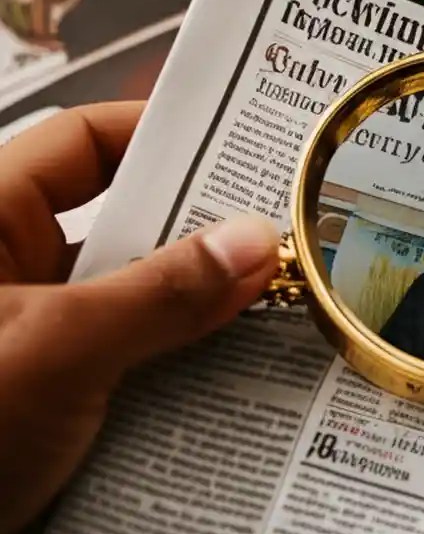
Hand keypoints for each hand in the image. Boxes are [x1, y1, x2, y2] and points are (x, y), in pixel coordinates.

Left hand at [0, 102, 278, 533]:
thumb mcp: (54, 349)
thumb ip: (159, 294)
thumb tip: (254, 240)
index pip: (83, 143)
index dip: (162, 135)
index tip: (245, 143)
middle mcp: (10, 271)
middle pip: (124, 224)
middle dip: (204, 232)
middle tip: (286, 231)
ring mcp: (35, 338)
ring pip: (137, 299)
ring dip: (203, 308)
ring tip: (281, 305)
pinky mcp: (55, 398)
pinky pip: (136, 362)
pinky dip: (185, 366)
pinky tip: (241, 378)